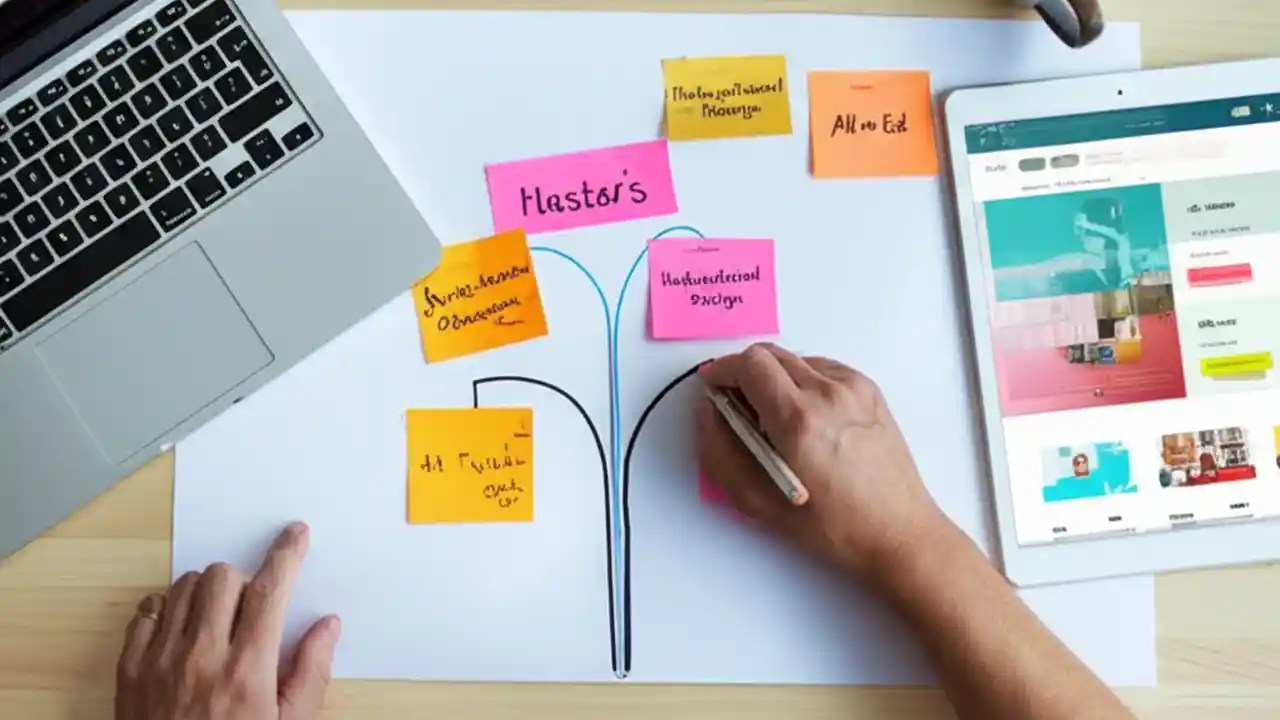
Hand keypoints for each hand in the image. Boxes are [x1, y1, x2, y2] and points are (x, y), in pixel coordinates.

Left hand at [115, 523, 339, 719]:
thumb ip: (311, 674)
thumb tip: (327, 626)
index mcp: (247, 671)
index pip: (270, 591)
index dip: (287, 554)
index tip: (296, 534)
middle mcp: (201, 657)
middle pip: (223, 578)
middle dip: (244, 579)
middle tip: (253, 605)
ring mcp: (159, 662)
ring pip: (184, 588)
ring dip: (207, 592)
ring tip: (219, 618)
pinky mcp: (129, 672)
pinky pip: (146, 613)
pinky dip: (166, 611)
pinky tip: (182, 632)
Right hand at [697, 344, 951, 586]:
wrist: (897, 532)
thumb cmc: (833, 527)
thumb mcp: (759, 503)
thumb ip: (720, 452)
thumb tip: (709, 412)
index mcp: (799, 420)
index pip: (749, 364)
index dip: (722, 371)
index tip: (714, 386)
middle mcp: (828, 394)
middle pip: (769, 354)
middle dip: (744, 372)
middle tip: (738, 406)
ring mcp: (854, 388)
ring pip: (796, 359)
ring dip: (775, 378)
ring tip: (775, 419)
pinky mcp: (870, 391)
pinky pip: (822, 369)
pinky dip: (804, 382)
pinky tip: (806, 418)